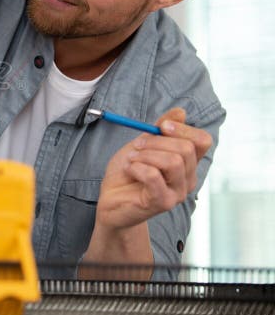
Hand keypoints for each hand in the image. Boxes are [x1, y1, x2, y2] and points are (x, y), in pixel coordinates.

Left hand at [96, 107, 212, 230]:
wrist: (111, 199)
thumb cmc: (128, 171)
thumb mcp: (142, 144)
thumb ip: (160, 129)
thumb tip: (180, 111)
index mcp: (187, 163)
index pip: (202, 141)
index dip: (183, 128)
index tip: (161, 126)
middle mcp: (188, 178)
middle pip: (186, 149)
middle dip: (156, 141)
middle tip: (137, 146)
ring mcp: (177, 193)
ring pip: (173, 162)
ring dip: (146, 155)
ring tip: (131, 159)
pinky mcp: (162, 202)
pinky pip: (154, 176)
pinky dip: (137, 167)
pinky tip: (130, 170)